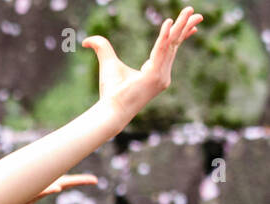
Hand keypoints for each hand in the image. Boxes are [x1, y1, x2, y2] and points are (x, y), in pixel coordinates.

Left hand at [0, 161, 98, 203]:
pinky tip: (56, 188)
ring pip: (52, 187)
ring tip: (73, 181)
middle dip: (77, 182)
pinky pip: (39, 194)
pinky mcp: (25, 201)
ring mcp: (32, 196)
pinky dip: (47, 189)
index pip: (58, 178)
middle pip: (62, 184)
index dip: (71, 176)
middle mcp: (38, 192)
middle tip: (94, 180)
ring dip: (63, 183)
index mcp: (37, 187)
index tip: (88, 175)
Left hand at [83, 6, 201, 122]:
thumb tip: (87, 40)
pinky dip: (164, 36)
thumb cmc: (110, 92)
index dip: (181, 36)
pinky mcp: (155, 76)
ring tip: (189, 10)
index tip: (193, 27)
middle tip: (199, 13)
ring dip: (180, 26)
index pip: (170, 50)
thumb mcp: (107, 63)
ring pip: (171, 44)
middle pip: (175, 45)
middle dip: (186, 27)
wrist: (111, 111)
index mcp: (155, 71)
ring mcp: (161, 76)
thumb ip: (101, 47)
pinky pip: (161, 51)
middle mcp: (162, 74)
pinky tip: (168, 22)